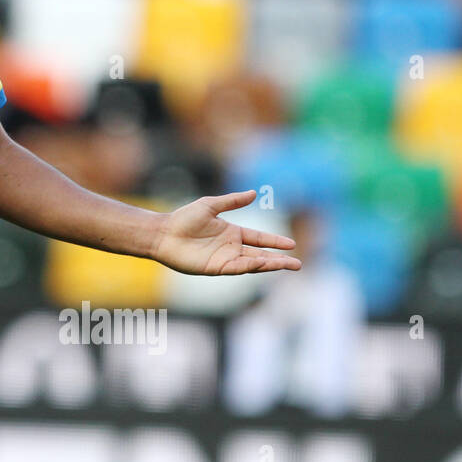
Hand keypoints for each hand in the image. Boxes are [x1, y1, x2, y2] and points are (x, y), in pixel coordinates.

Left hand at [152, 189, 301, 275]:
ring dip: (270, 265)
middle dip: (279, 260)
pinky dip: (251, 266)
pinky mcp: (215, 268)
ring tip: (288, 265)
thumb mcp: (210, 205)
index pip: (259, 239)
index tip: (291, 244)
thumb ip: (232, 201)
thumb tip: (254, 193)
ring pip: (252, 264)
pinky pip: (237, 268)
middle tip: (298, 264)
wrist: (163, 233)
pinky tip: (262, 262)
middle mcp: (231, 248)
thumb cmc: (183, 218)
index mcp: (232, 233)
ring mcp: (224, 259)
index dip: (274, 242)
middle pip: (260, 255)